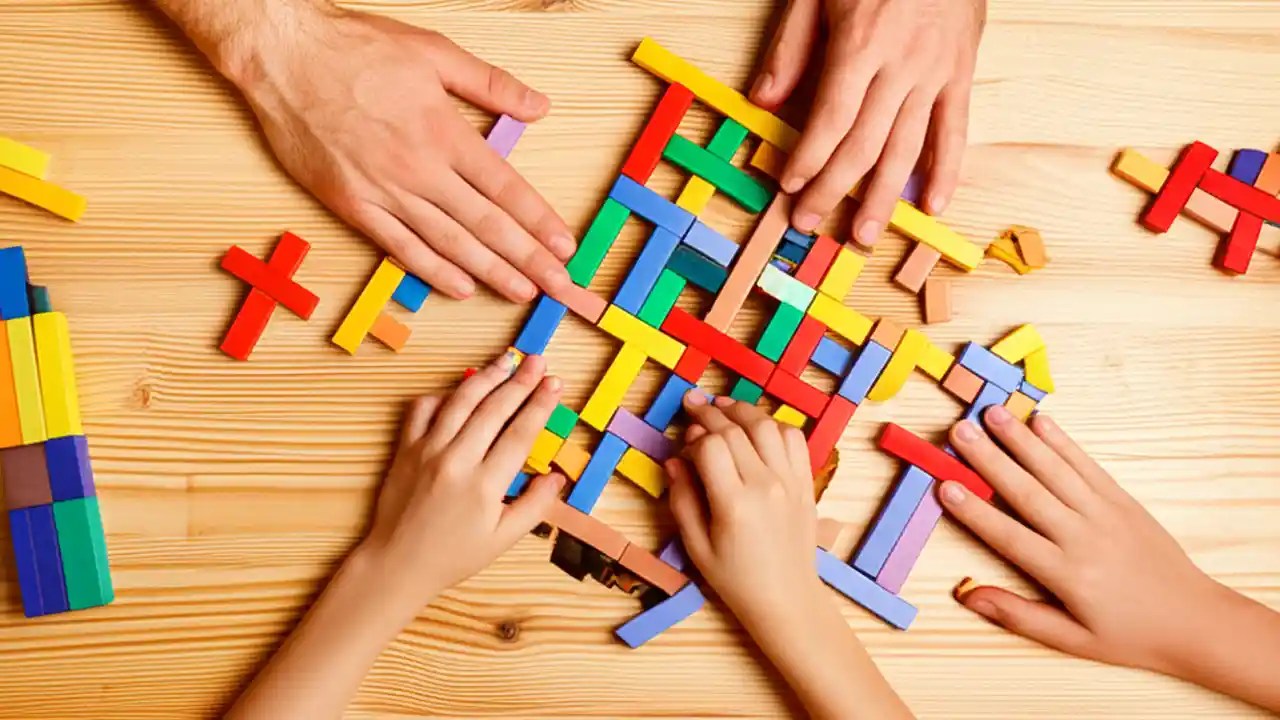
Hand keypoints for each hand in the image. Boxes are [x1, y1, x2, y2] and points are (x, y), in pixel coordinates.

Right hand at [226, 3, 574, 300]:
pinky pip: (399, 247)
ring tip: (522, 292)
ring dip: (490, 272)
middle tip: (558, 286)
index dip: (539, 221)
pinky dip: (432, 271)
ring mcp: (384, 191)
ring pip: (449, 243)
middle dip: (528, 259)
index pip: (505, 188)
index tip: (565, 245)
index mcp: (444, 132)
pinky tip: (461, 287)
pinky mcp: (351, 205)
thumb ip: (490, 83)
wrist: (282, 56)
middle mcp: (419, 169)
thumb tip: (539, 106)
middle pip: (486, 224)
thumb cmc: (355, 47)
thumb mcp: (433, 51)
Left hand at [361, 353, 565, 607]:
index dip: (540, 405)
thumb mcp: (502, 540)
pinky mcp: (405, 449)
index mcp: (485, 485)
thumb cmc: (454, 556)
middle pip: (494, 409)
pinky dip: (442, 395)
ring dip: (486, 377)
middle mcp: (456, 461)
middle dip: (520, 382)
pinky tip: (459, 389)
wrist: (397, 564)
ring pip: (461, 402)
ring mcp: (427, 451)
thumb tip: (557, 476)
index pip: (520, 434)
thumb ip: (534, 506)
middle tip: (538, 361)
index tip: (555, 383)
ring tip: (507, 360)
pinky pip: (423, 410)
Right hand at [665, 394, 820, 627]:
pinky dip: (774, 425)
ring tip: (723, 408)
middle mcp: (765, 485)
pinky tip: (757, 428)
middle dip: (710, 413)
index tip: (684, 439)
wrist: (787, 598)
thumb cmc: (735, 578)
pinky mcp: (806, 483)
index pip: (711, 447)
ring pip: (767, 426)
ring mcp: (791, 481)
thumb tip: (675, 459)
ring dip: (742, 412)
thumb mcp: (696, 546)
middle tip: (693, 403)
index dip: (693, 435)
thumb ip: (683, 499)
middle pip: (736, 430)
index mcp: (733, 504)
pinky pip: (794, 439)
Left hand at [751, 0, 985, 244]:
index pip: (832, 118)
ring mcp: (936, 73)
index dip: (810, 158)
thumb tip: (763, 101)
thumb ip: (791, 46)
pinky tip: (931, 205)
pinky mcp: (961, 73)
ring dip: (882, 196)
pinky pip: (954, 130)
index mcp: (862, 43)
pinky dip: (946, 170)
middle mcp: (902, 66)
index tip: (790, 187)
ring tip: (862, 234)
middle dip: (834, 188)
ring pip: (907, 147)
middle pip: (864, 142)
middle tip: (810, 222)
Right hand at [939, 406, 1231, 674]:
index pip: (1008, 536)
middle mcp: (1082, 537)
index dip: (974, 511)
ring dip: (1021, 439)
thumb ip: (1017, 615)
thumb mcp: (1071, 639)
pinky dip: (1063, 442)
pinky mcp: (1123, 501)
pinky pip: (1087, 466)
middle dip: (989, 458)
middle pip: (1026, 491)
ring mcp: (1104, 514)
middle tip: (960, 431)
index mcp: (1065, 574)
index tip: (945, 485)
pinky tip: (1041, 422)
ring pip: (1055, 470)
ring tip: (992, 413)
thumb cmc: (1129, 634)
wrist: (1194, 620)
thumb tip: (967, 595)